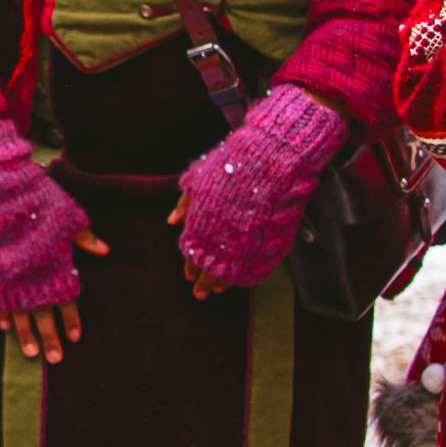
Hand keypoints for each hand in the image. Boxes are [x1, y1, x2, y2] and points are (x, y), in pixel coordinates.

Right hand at [0, 117, 105, 364]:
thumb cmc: (36, 197)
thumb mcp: (68, 215)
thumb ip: (84, 237)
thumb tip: (105, 251)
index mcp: (54, 264)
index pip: (67, 301)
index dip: (71, 320)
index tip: (75, 337)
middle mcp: (33, 275)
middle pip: (43, 315)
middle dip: (50, 338)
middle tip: (54, 359)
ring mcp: (9, 275)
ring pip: (19, 313)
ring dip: (26, 335)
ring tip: (31, 354)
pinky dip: (1, 315)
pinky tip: (6, 328)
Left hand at [168, 86, 348, 295]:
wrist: (273, 153)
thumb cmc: (233, 162)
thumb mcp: (200, 177)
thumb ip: (185, 203)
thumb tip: (172, 222)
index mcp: (203, 218)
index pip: (193, 251)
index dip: (190, 265)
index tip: (188, 276)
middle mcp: (224, 232)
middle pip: (211, 265)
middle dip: (205, 280)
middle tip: (200, 293)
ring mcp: (249, 236)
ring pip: (234, 268)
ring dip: (224, 281)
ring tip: (219, 290)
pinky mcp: (273, 237)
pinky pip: (259, 263)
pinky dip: (250, 273)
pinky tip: (244, 279)